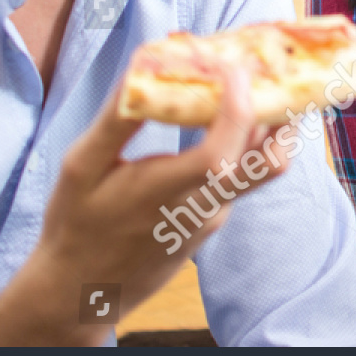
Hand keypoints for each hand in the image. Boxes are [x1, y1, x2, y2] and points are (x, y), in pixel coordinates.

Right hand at [0, 60, 293, 345]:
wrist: (84, 290)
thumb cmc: (76, 225)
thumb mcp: (81, 168)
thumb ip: (117, 120)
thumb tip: (142, 66)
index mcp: (163, 195)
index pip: (218, 155)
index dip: (237, 109)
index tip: (234, 67)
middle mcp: (201, 209)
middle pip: (267, 162)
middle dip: (279, 109)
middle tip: (271, 65)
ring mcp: (214, 216)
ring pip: (262, 167)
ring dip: (271, 122)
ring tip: (260, 80)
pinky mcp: (215, 220)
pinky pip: (243, 174)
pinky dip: (247, 139)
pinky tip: (230, 113)